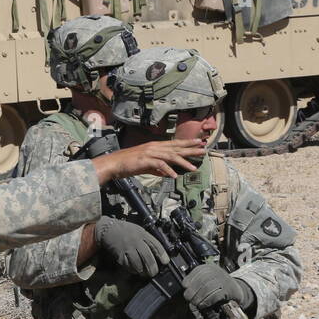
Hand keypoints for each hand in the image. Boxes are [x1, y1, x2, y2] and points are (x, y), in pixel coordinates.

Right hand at [91, 139, 207, 183]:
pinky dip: (168, 170)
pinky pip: (160, 165)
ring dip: (183, 162)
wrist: (114, 163)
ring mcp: (150, 152)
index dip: (187, 143)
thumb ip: (157, 168)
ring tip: (193, 167)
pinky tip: (174, 176)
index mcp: (155, 146)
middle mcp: (155, 147)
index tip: (198, 142)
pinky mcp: (145, 160)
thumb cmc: (128, 164)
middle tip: (204, 149)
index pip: (174, 144)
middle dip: (191, 149)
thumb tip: (167, 173)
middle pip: (176, 148)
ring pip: (171, 156)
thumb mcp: (146, 166)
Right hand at [95, 217, 167, 277]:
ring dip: (141, 270)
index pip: (155, 245)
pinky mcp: (119, 255)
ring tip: (143, 273)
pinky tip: (133, 270)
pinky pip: (127, 265)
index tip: (166, 262)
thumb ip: (147, 239)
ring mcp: (127, 248)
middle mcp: (136, 241)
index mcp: (143, 234)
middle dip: (152, 267)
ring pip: (137, 263)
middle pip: (147, 256)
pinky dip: (131, 269)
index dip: (162, 254)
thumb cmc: (125, 229)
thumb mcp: (139, 230)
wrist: (108, 228)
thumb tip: (157, 251)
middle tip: (154, 273)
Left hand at [182, 263, 253, 311]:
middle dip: (192, 291)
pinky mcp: (228, 289)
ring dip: (198, 297)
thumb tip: (186, 289)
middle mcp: (217, 271)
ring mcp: (224, 280)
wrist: (236, 290)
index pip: (197, 271)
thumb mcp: (208, 279)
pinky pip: (215, 295)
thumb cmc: (219, 286)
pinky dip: (207, 301)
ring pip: (207, 288)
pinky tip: (203, 305)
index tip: (185, 288)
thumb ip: (197, 282)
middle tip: (189, 299)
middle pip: (201, 280)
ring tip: (195, 303)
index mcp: (210, 267)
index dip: (189, 280)